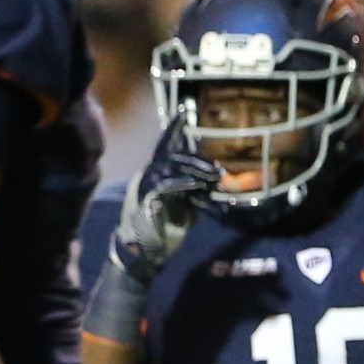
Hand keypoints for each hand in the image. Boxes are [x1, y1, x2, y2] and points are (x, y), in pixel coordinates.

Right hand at [112, 113, 218, 283]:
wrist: (145, 253)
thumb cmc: (166, 228)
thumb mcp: (188, 203)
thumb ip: (198, 187)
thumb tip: (218, 175)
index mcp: (157, 172)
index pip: (165, 144)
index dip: (174, 127)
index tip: (185, 110)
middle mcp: (149, 174)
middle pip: (174, 156)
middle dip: (198, 160)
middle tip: (217, 170)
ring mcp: (145, 185)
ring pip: (172, 167)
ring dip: (196, 171)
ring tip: (215, 178)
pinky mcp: (145, 198)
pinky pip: (166, 185)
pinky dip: (183, 184)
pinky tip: (197, 186)